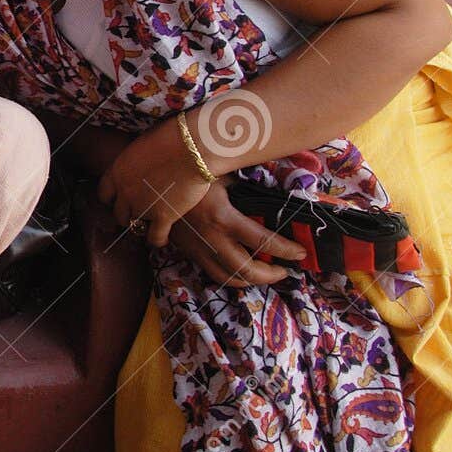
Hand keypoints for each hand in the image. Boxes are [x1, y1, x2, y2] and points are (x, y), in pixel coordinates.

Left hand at [98, 114, 213, 246]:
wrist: (192, 146)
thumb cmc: (171, 138)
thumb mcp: (142, 146)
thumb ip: (135, 161)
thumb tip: (140, 164)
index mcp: (117, 171)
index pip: (104, 194)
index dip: (112, 199)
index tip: (119, 200)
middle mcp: (124, 191)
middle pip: (118, 213)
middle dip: (127, 213)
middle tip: (138, 212)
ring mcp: (142, 206)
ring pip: (134, 226)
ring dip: (141, 225)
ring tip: (150, 225)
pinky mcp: (162, 216)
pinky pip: (154, 237)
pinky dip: (157, 240)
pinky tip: (161, 238)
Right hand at [169, 182, 305, 287]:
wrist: (150, 180)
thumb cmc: (190, 170)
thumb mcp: (223, 173)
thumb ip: (248, 185)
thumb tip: (277, 189)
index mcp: (222, 217)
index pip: (263, 241)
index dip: (287, 250)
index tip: (301, 252)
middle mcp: (210, 238)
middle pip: (246, 271)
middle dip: (271, 274)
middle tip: (286, 269)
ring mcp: (196, 247)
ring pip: (228, 278)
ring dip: (251, 281)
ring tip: (266, 274)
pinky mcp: (187, 250)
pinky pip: (212, 272)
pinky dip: (230, 277)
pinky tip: (241, 271)